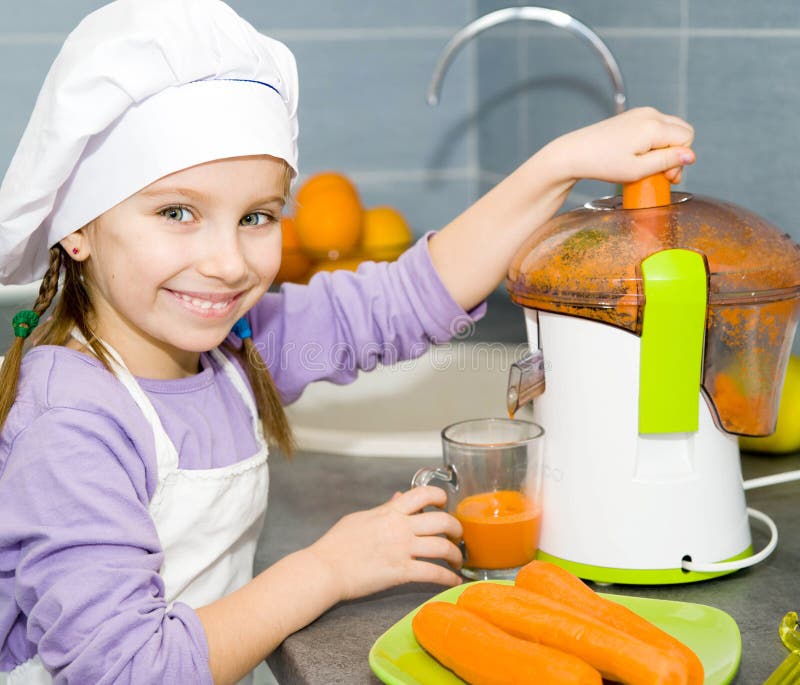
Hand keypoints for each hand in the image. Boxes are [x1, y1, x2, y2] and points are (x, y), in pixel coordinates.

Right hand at [307, 486, 462, 601]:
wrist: (324, 569)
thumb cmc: (336, 544)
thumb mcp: (361, 518)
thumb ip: (384, 508)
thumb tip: (398, 497)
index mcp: (390, 512)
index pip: (423, 494)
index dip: (440, 497)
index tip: (445, 504)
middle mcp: (400, 527)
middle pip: (442, 520)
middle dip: (456, 528)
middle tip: (457, 536)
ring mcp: (402, 550)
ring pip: (442, 547)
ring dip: (456, 555)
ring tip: (458, 561)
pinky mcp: (400, 572)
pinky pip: (433, 573)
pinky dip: (448, 579)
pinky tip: (453, 582)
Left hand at [546, 106, 694, 185]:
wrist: (574, 154)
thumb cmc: (602, 164)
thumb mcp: (638, 170)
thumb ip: (667, 162)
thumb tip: (691, 156)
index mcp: (653, 126)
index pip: (687, 138)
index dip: (680, 160)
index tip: (666, 177)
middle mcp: (650, 114)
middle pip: (683, 131)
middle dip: (677, 153)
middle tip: (661, 174)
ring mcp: (641, 113)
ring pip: (671, 129)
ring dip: (667, 148)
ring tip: (650, 167)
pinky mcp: (633, 116)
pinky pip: (656, 128)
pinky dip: (655, 143)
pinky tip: (641, 157)